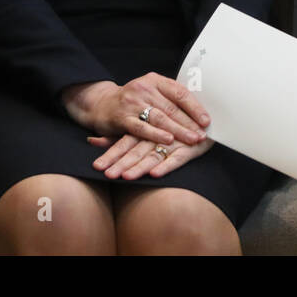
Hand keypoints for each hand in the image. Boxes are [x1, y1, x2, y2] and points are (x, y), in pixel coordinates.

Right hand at [60, 74, 208, 145]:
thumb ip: (169, 98)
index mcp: (155, 80)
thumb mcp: (151, 92)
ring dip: (178, 130)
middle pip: (172, 107)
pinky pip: (142, 127)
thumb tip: (199, 110)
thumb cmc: (134, 101)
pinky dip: (156, 134)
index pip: (180, 92)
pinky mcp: (122, 117)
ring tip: (192, 139)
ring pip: (160, 118)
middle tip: (202, 135)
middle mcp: (144, 88)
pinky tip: (168, 140)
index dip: (195, 107)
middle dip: (189, 123)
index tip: (207, 120)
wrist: (101, 104)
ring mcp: (132, 102)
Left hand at [87, 132, 213, 180]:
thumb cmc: (170, 123)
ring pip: (154, 155)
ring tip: (126, 177)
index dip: (112, 153)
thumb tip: (91, 141)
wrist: (205, 118)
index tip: (98, 167)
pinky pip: (177, 158)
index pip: (126, 142)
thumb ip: (118, 135)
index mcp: (147, 127)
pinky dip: (166, 166)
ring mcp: (176, 141)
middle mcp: (159, 134)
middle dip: (122, 163)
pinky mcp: (191, 148)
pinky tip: (154, 174)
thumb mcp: (141, 127)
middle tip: (108, 175)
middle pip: (137, 150)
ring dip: (140, 167)